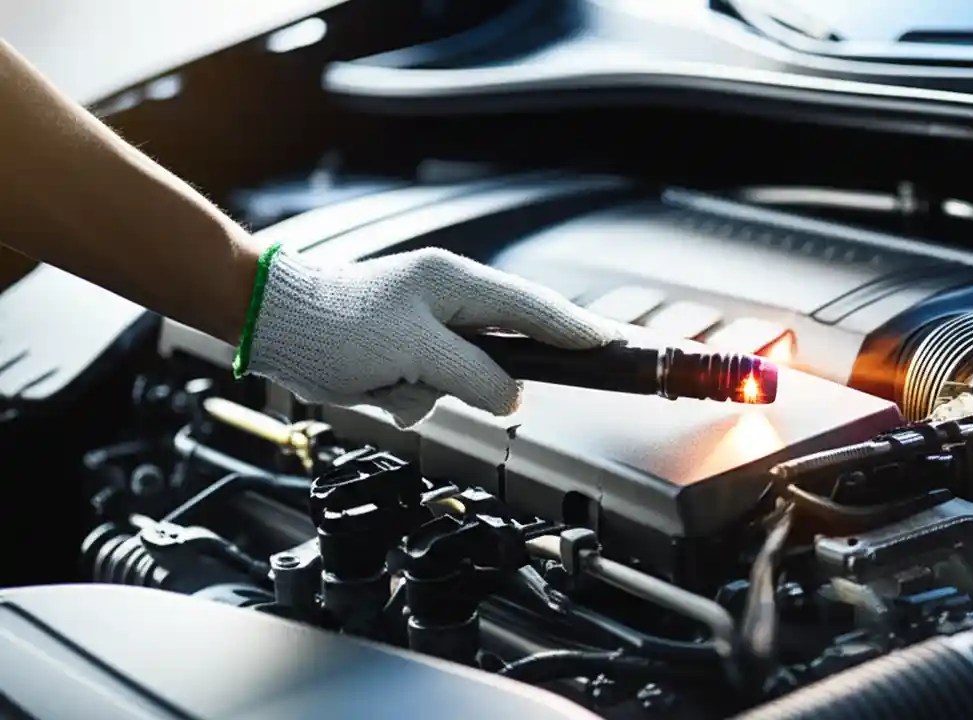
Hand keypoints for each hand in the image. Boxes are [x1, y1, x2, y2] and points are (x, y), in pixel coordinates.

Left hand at [234, 245, 620, 426]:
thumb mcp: (416, 353)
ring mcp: (428, 327)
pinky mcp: (406, 353)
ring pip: (467, 376)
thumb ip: (475, 375)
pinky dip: (410, 398)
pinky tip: (380, 391)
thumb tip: (512, 396)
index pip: (533, 308)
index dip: (574, 330)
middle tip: (517, 390)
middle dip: (491, 376)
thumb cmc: (337, 326)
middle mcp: (448, 300)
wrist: (276, 328)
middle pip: (505, 343)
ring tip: (394, 386)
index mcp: (456, 283)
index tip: (609, 345)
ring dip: (436, 393)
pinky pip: (432, 388)